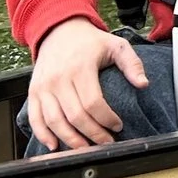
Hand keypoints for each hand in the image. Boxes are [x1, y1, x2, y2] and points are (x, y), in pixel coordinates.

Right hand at [26, 17, 149, 151]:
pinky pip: (35, 118)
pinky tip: (54, 145)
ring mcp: (43, 87)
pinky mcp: (34, 92)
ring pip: (54, 121)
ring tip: (86, 148)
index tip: (118, 126)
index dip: (106, 119)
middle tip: (106, 142)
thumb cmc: (89, 41)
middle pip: (75, 116)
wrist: (59, 30)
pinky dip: (42, 135)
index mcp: (80, 68)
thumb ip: (132, 64)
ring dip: (70, 139)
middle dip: (93, 134)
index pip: (93, 103)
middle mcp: (59, 79)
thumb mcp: (116, 45)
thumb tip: (143, 84)